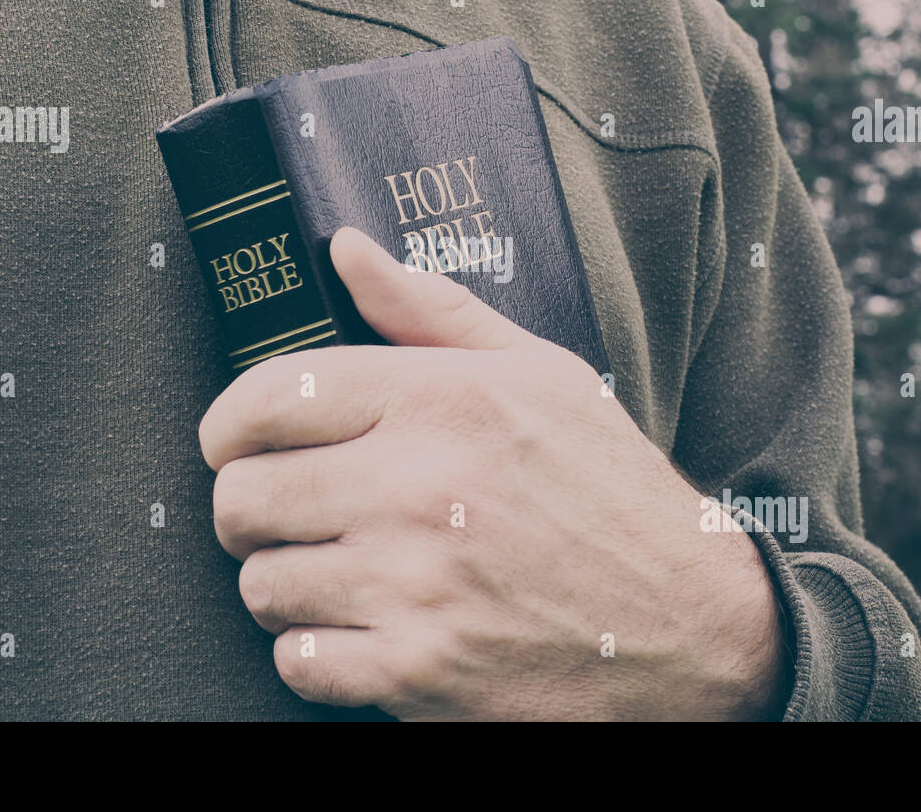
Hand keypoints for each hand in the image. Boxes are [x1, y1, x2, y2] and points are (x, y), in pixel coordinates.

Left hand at [200, 227, 787, 719]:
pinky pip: (297, 662)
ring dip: (287, 580)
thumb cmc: (610, 489)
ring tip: (342, 569)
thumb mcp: (538, 373)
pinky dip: (318, 650)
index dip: (227, 423)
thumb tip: (344, 248)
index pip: (267, 396)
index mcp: (443, 400)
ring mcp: (415, 587)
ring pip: (260, 584)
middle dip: (252, 504)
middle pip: (242, 497)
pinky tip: (366, 626)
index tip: (234, 441)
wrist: (694, 623)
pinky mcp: (419, 672)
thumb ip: (429, 310)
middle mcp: (419, 487)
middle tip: (292, 510)